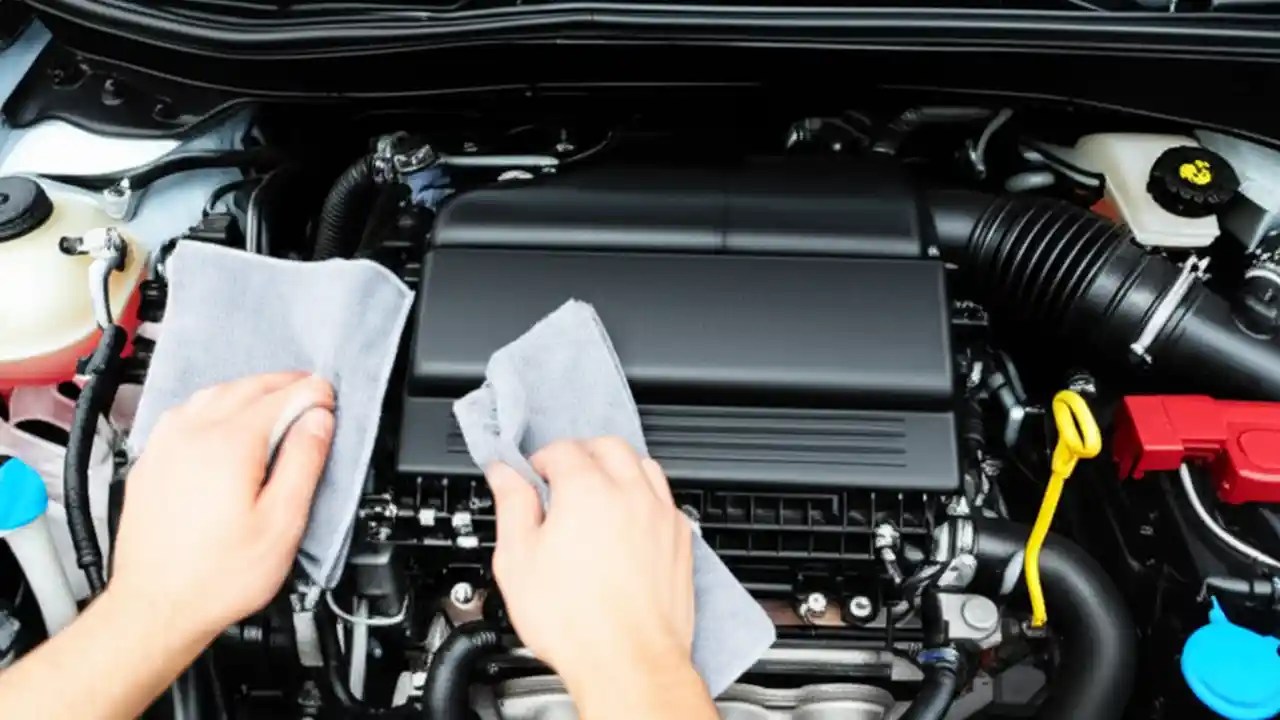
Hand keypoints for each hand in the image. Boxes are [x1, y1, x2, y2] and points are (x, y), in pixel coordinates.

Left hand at [109, 372, 334, 641]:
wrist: (156, 607)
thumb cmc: (219, 576)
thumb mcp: (282, 523)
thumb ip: (303, 463)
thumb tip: (318, 421)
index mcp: (229, 445)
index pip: (280, 397)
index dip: (310, 392)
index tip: (328, 395)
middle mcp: (191, 435)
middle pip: (245, 387)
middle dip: (282, 384)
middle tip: (308, 391)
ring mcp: (165, 447)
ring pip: (211, 394)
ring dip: (247, 389)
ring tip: (271, 398)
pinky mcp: (149, 463)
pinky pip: (183, 413)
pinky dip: (212, 404)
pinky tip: (220, 418)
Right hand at [486, 439, 711, 718]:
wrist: (628, 661)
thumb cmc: (576, 621)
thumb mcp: (519, 559)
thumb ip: (512, 506)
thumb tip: (505, 475)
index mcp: (587, 490)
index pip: (562, 450)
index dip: (540, 459)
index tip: (531, 476)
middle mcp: (630, 494)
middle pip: (608, 446)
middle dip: (581, 453)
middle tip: (561, 476)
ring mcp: (661, 514)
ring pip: (642, 465)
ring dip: (617, 467)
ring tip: (597, 490)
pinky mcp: (681, 538)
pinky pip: (664, 497)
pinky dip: (644, 495)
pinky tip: (629, 517)